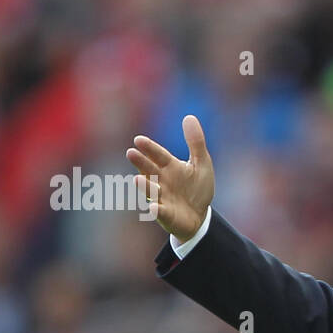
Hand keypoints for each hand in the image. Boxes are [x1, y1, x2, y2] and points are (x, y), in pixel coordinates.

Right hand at [126, 114, 214, 241]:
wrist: (200, 215)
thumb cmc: (197, 188)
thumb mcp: (201, 163)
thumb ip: (195, 142)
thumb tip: (189, 116)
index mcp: (170, 167)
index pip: (158, 155)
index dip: (149, 148)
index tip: (138, 140)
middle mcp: (162, 181)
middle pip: (150, 170)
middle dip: (141, 163)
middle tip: (131, 153)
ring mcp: (163, 198)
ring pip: (152, 190)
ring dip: (146, 186)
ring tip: (138, 179)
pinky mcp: (167, 214)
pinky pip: (161, 212)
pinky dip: (156, 210)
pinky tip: (153, 207)